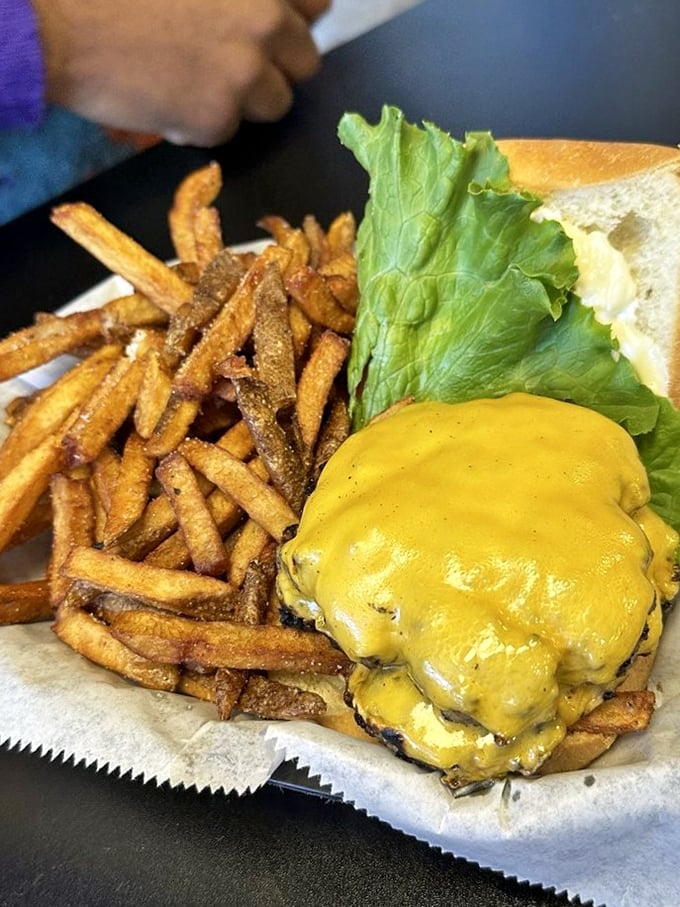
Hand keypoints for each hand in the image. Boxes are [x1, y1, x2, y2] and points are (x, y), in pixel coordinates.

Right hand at [31, 0, 330, 145]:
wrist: (66, 29)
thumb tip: (273, 14)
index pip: (316, 6)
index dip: (295, 22)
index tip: (273, 33)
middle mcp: (265, 20)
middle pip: (306, 61)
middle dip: (276, 67)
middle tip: (235, 66)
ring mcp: (245, 72)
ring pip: (276, 103)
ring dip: (246, 101)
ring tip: (196, 81)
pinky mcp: (219, 116)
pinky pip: (230, 130)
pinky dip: (203, 122)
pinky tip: (167, 98)